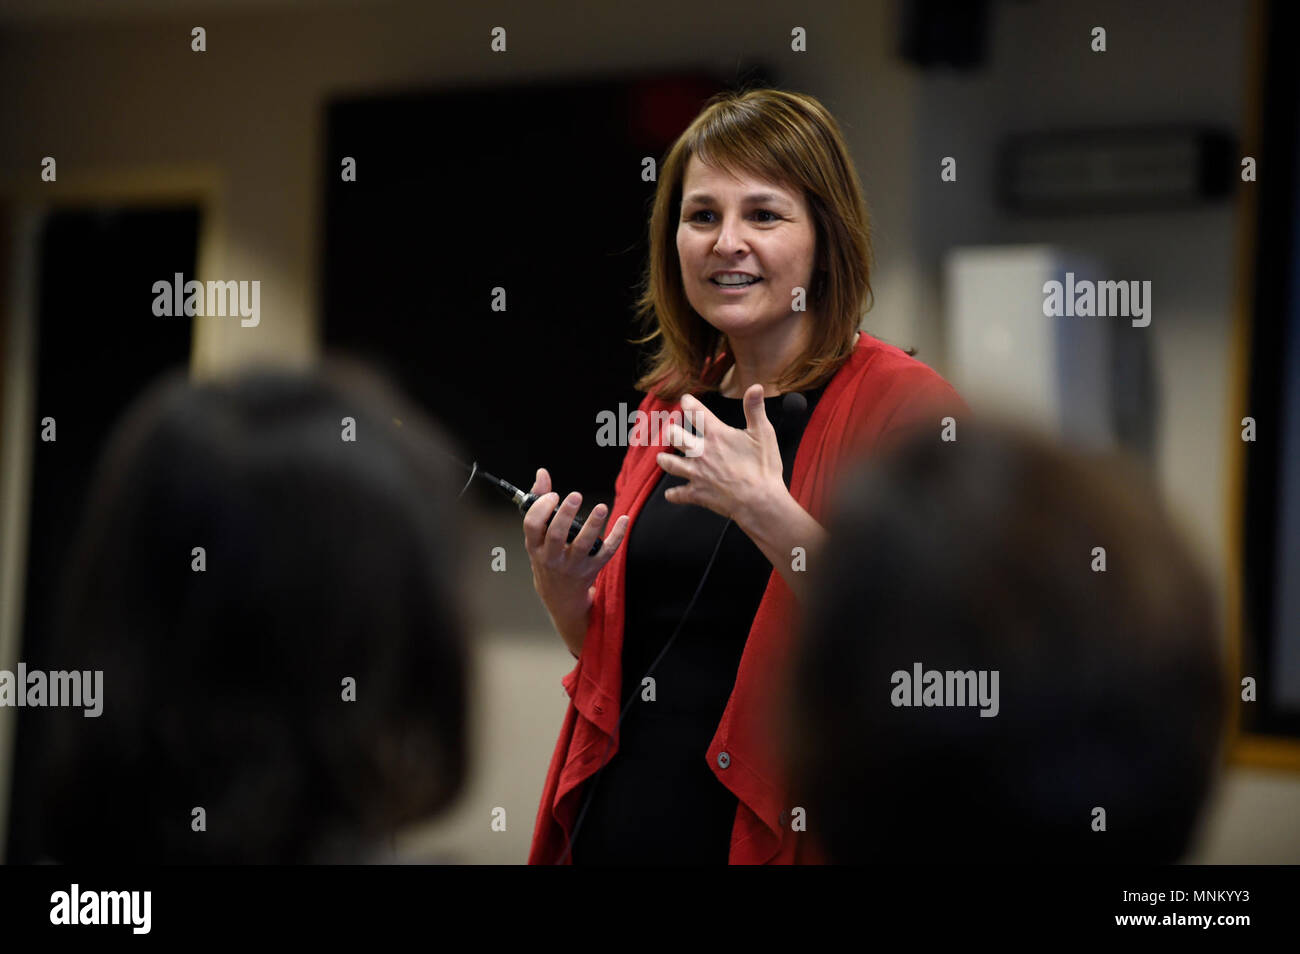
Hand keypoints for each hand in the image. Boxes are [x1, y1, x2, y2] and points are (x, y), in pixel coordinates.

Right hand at [522, 467, 629, 634]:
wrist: (559, 596)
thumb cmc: (548, 558)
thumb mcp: (537, 537)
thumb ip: (539, 503)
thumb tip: (542, 474)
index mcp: (535, 546)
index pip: (532, 526)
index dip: (541, 509)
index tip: (553, 495)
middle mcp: (552, 558)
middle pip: (556, 536)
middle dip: (565, 515)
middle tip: (575, 496)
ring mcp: (573, 565)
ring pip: (583, 545)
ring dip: (593, 526)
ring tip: (601, 507)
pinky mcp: (593, 569)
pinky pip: (606, 553)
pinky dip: (617, 536)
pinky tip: (623, 519)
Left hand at [655, 384, 786, 524]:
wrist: (759, 501)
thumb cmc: (763, 467)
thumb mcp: (763, 434)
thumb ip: (755, 409)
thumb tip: (755, 387)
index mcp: (716, 435)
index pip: (696, 413)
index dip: (688, 403)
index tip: (685, 399)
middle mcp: (701, 452)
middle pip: (674, 436)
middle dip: (671, 432)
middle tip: (671, 431)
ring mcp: (697, 473)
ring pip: (670, 464)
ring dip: (664, 460)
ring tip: (662, 458)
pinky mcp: (697, 493)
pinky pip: (678, 494)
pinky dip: (674, 494)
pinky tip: (671, 494)